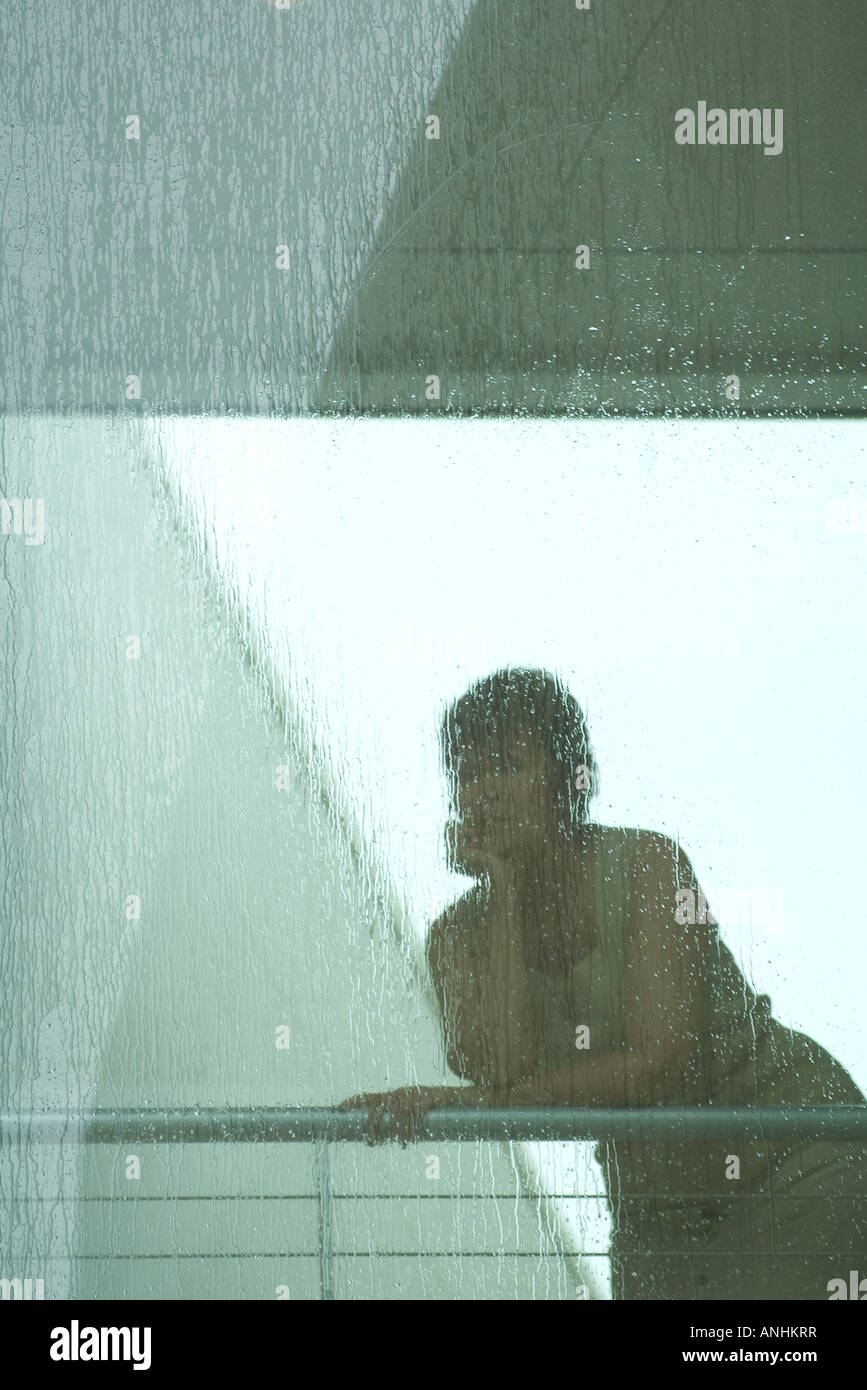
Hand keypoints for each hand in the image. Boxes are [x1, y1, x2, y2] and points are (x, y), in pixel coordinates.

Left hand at [336, 1084, 481, 1147]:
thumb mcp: (419, 1115)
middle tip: (370, 1143)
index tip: (339, 1108)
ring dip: (396, 1131)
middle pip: (380, 1105)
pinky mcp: (431, 1098)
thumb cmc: (440, 1109)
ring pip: (399, 1112)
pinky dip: (411, 1129)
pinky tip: (410, 1141)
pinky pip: (416, 1114)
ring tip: (397, 1145)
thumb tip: (391, 1138)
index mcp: (399, 1096)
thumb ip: (405, 1122)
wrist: (468, 1098)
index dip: (355, 1101)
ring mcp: (417, 1094)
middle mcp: (404, 1092)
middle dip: (372, 1124)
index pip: (372, 1097)